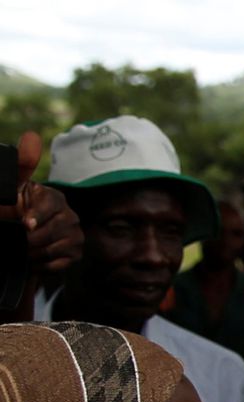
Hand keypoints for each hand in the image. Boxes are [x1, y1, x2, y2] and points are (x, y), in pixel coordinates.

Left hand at [7, 133, 83, 278]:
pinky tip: (33, 259)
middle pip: (54, 231)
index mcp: (55, 198)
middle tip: (16, 242)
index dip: (36, 217)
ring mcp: (75, 235)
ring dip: (34, 253)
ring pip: (56, 248)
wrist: (11, 242)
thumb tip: (31, 137)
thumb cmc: (10, 212)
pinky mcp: (75, 254)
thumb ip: (22, 163)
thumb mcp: (12, 188)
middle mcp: (70, 215)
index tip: (25, 225)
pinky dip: (42, 264)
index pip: (51, 206)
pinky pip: (60, 263)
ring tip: (22, 250)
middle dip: (30, 240)